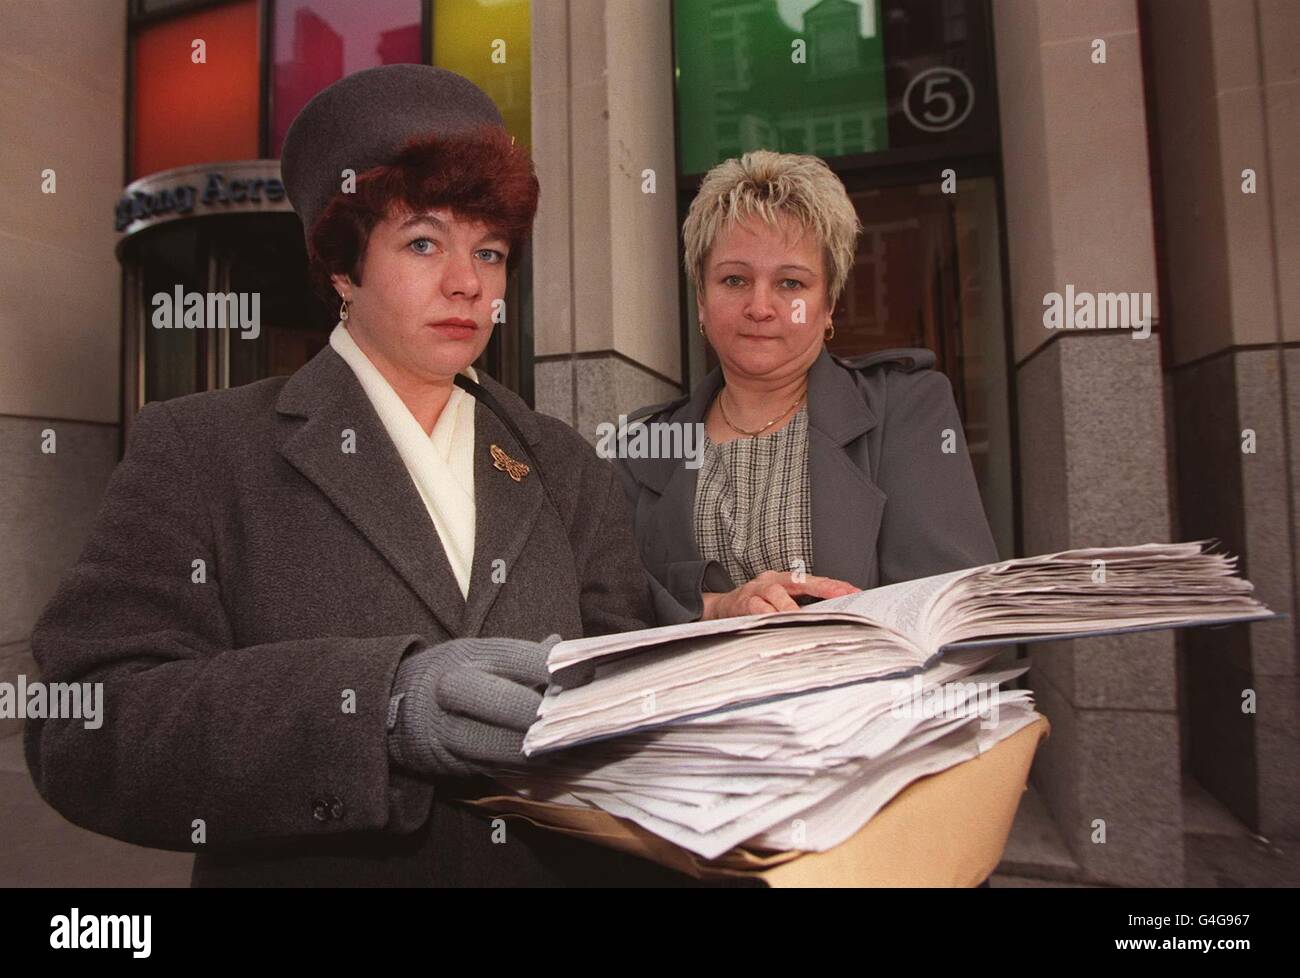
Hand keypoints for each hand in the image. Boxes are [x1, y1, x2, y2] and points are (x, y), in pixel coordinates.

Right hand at [387, 634, 560, 777]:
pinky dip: (522, 767)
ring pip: (495, 743)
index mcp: (467, 656)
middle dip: (538, 711)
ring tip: (566, 745)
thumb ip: (520, 655)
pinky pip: (492, 767)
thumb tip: (561, 643)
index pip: (514, 656)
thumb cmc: (448, 677)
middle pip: (500, 700)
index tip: (584, 673)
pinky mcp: (451, 763)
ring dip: (534, 749)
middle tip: (571, 714)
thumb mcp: (476, 655)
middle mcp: (453, 690)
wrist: (387, 711)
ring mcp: (448, 730)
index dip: (550, 667)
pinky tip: (547, 762)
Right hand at [701, 571, 858, 619]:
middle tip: (841, 595)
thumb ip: (799, 607)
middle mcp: (772, 580)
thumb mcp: (778, 602)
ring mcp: (757, 590)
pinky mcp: (743, 603)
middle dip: (822, 587)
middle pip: (800, 580)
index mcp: (784, 580)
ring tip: (808, 614)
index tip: (854, 591)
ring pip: (776, 594)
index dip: (833, 585)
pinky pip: (758, 609)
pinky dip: (769, 616)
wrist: (721, 607)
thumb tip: (829, 618)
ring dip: (792, 605)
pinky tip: (778, 623)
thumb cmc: (757, 605)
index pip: (813, 580)